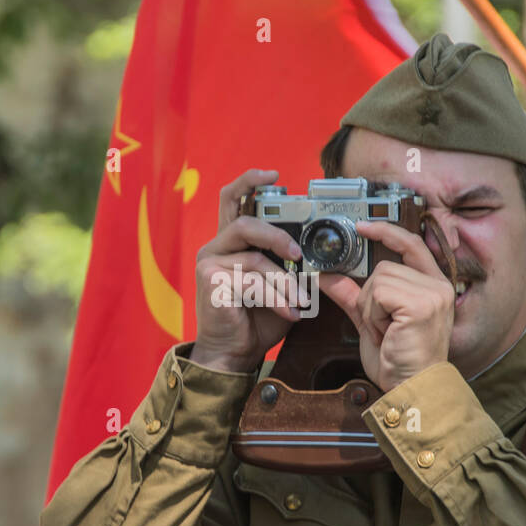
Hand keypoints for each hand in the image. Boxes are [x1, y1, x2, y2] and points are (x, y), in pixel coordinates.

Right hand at [189, 169, 305, 372]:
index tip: (273, 174)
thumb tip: (316, 251)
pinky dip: (274, 297)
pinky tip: (288, 312)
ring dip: (282, 280)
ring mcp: (209, 263)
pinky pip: (250, 281)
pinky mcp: (209, 282)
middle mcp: (216, 247)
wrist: (235, 352)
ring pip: (253, 257)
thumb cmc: (257, 318)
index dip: (250, 181)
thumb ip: (288, 264)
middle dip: (276, 236)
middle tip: (297, 255)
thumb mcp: (279, 284)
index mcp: (232, 242)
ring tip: (299, 299)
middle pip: (244, 222)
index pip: (232, 199)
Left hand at [318, 221, 455, 391]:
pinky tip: (387, 333)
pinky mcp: (421, 304)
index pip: (411, 244)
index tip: (362, 226)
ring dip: (371, 309)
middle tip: (382, 326)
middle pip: (383, 267)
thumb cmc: (398, 360)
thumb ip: (353, 296)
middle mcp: (438, 286)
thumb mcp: (371, 322)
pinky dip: (373, 315)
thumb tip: (328, 275)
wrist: (411, 388)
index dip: (386, 232)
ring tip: (386, 332)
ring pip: (378, 280)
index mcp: (432, 286)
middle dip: (370, 297)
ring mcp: (432, 293)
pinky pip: (378, 294)